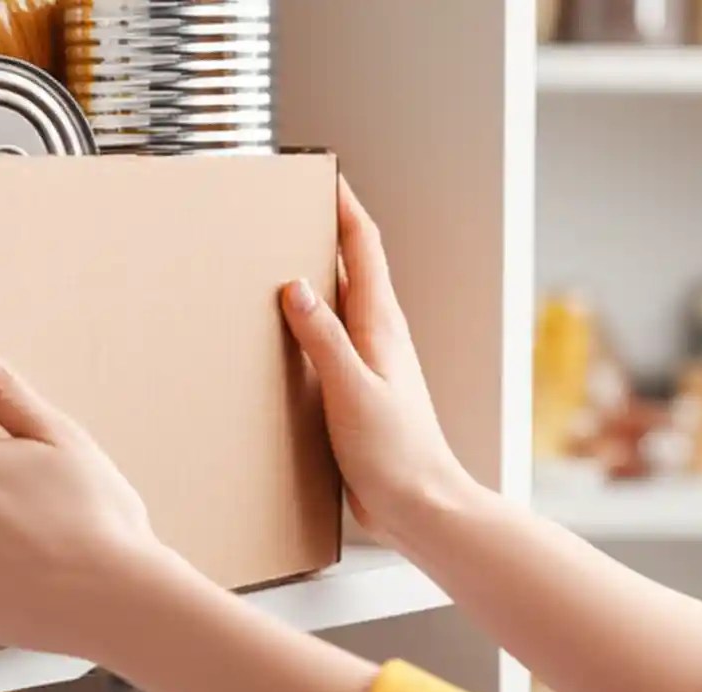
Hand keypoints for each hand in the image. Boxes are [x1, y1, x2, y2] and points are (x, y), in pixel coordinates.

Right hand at [280, 178, 472, 541]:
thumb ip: (323, 338)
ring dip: (318, 276)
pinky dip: (310, 322)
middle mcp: (379, 336)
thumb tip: (295, 286)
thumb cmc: (396, 453)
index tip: (325, 175)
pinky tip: (287, 335)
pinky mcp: (358, 389)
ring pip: (342, 303)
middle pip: (354, 267)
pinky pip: (332, 339)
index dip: (346, 208)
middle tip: (295, 208)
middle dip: (328, 231)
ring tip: (281, 258)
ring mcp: (371, 362)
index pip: (365, 248)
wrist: (420, 505)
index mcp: (382, 326)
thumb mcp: (351, 389)